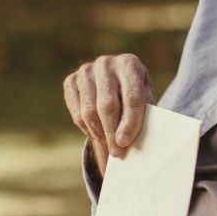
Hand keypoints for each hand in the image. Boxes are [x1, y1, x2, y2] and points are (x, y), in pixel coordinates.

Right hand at [63, 54, 153, 172]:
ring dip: (99, 134)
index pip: (132, 96)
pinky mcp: (71, 80)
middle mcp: (106, 63)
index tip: (125, 142)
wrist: (116, 81)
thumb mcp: (145, 100)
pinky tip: (97, 134)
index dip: (130, 122)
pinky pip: (76, 112)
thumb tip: (127, 141)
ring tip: (109, 146)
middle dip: (112, 132)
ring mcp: (85, 70)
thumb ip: (142, 116)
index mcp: (129, 63)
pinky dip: (86, 128)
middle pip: (107, 105)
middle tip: (117, 152)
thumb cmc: (135, 95)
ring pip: (89, 111)